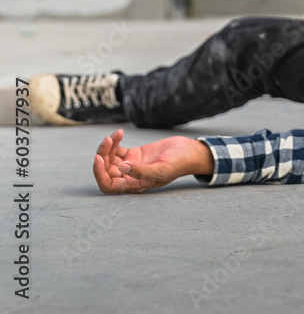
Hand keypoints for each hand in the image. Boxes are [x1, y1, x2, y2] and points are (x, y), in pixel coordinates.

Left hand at [92, 129, 213, 193]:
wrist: (189, 152)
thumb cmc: (179, 163)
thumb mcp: (162, 169)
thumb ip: (141, 171)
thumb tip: (121, 168)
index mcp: (135, 184)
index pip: (108, 185)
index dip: (99, 174)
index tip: (98, 159)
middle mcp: (130, 176)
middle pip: (106, 170)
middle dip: (102, 155)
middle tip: (108, 141)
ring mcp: (131, 165)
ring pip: (109, 158)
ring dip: (107, 147)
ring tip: (113, 136)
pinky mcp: (134, 154)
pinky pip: (117, 149)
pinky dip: (115, 141)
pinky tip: (120, 133)